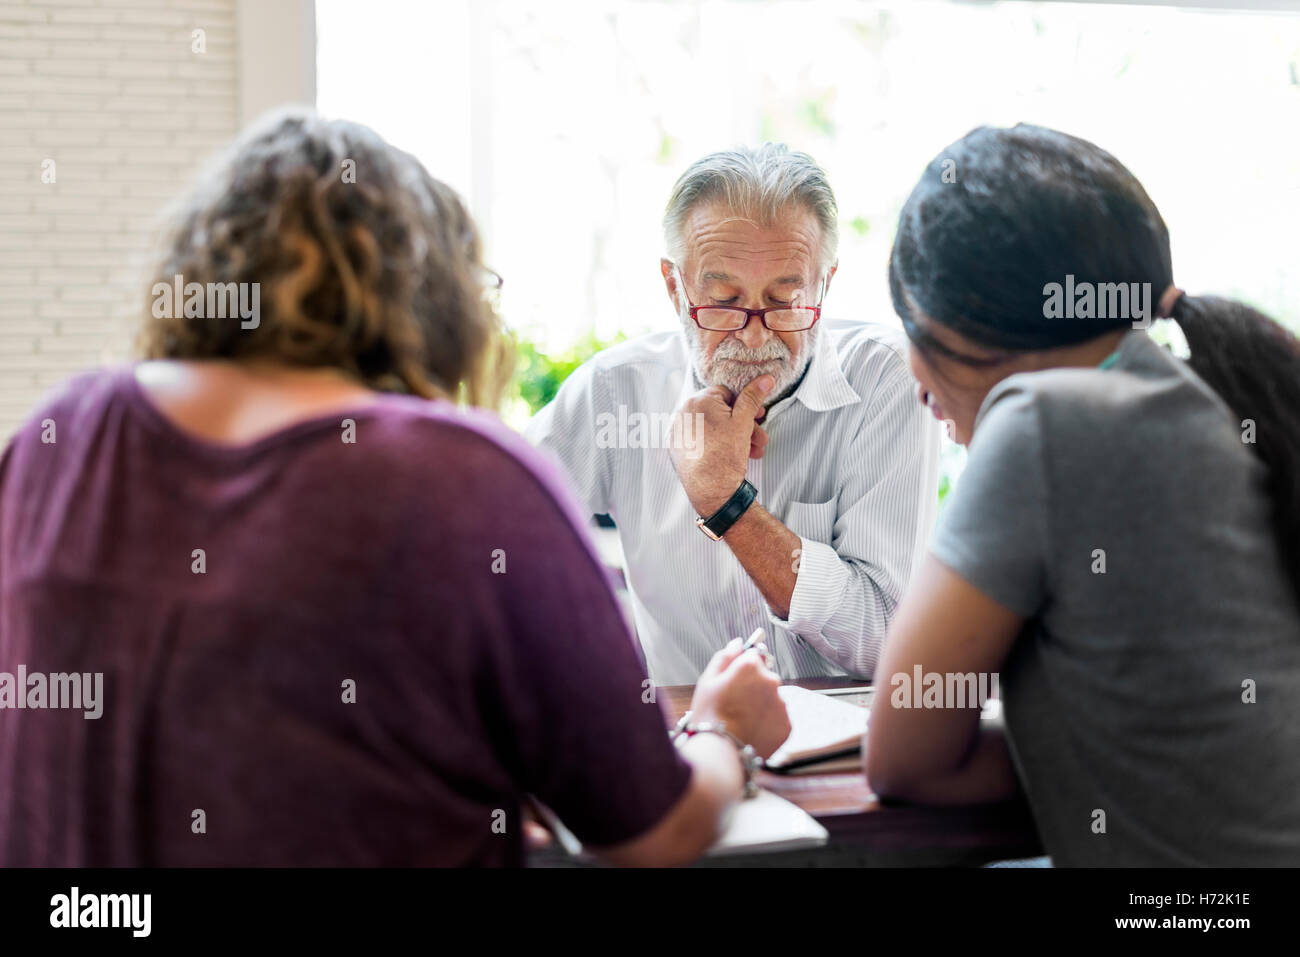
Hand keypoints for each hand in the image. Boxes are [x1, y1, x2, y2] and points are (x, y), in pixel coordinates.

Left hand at [669, 374, 773, 516]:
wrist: (712, 492)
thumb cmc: (724, 457)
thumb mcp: (744, 423)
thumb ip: (753, 398)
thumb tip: (765, 379)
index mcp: (697, 400)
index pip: (726, 393)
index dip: (745, 405)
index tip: (758, 415)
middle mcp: (683, 413)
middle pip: (720, 412)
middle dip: (745, 425)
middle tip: (759, 436)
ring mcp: (678, 431)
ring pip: (713, 427)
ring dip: (736, 436)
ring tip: (753, 450)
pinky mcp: (678, 448)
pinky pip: (702, 439)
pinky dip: (718, 444)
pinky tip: (735, 454)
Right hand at [689, 637, 790, 759]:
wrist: (720, 752)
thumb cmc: (710, 716)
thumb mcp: (708, 681)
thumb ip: (725, 657)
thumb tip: (738, 643)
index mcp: (751, 666)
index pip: (753, 655)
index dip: (741, 668)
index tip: (734, 680)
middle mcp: (771, 681)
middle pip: (764, 677)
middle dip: (753, 687)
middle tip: (735, 704)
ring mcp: (781, 704)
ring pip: (772, 698)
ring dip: (762, 705)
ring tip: (743, 720)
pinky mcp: (787, 725)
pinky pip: (778, 718)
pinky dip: (768, 722)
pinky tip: (752, 730)